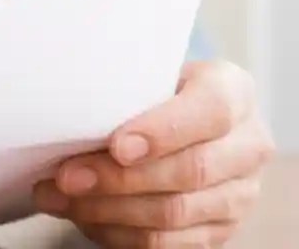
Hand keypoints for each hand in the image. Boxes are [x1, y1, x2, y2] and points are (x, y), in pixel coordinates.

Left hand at [33, 60, 274, 246]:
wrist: (176, 121)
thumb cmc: (149, 92)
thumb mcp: (142, 76)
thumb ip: (120, 93)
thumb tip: (64, 119)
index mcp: (233, 92)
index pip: (211, 112)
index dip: (162, 132)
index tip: (116, 146)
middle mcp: (247, 144)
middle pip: (191, 170)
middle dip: (120, 179)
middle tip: (67, 177)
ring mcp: (240, 193)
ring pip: (175, 213)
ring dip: (109, 210)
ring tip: (59, 198)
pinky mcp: (220, 230)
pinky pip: (166, 242)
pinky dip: (116, 232)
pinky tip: (82, 216)